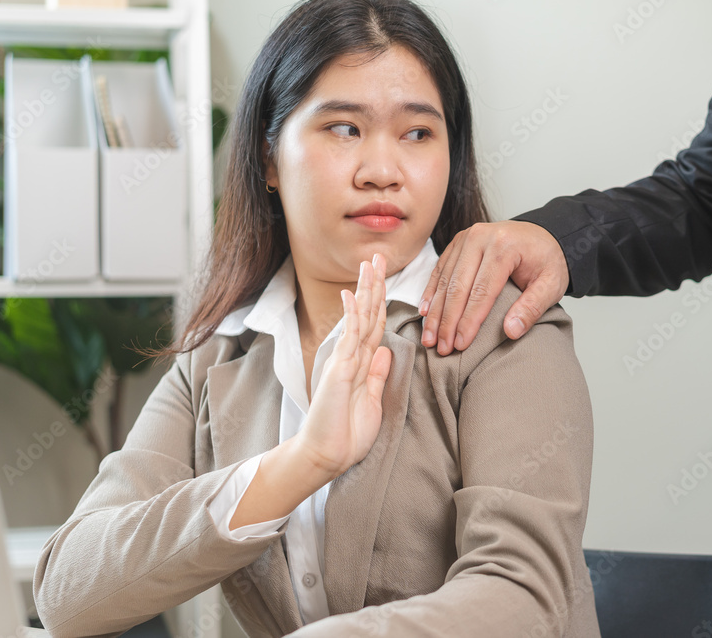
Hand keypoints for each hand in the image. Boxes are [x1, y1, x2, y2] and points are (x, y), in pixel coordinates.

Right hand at [295, 254, 392, 479]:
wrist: (325, 455)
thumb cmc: (346, 434)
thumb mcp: (371, 400)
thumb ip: (376, 375)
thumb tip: (386, 352)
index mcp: (361, 363)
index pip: (374, 324)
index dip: (380, 300)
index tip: (384, 277)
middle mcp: (351, 356)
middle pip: (366, 313)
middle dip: (373, 284)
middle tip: (377, 256)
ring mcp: (343, 361)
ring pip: (359, 318)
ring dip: (365, 290)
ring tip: (369, 264)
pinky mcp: (338, 370)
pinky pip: (349, 338)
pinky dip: (352, 315)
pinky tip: (353, 295)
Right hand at [418, 221, 568, 354]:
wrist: (545, 236)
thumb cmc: (548, 261)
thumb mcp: (552, 285)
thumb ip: (532, 308)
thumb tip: (511, 332)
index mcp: (504, 246)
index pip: (481, 291)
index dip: (469, 321)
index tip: (460, 345)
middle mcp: (481, 237)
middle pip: (458, 286)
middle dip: (447, 322)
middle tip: (441, 349)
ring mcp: (466, 238)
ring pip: (445, 280)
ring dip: (435, 312)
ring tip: (430, 339)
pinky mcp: (458, 242)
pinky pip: (440, 269)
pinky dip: (431, 293)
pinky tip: (425, 313)